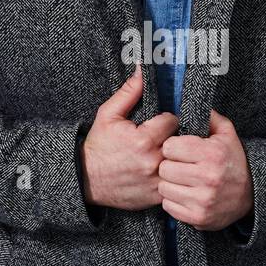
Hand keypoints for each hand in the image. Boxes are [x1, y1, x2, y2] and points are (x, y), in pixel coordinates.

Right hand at [80, 65, 178, 210]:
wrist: (85, 180)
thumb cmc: (98, 146)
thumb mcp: (108, 114)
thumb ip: (130, 91)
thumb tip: (143, 69)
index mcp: (143, 140)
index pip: (173, 121)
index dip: (167, 119)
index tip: (159, 122)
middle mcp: (153, 161)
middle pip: (180, 142)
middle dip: (173, 137)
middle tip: (162, 137)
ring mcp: (155, 181)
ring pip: (179, 163)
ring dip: (174, 157)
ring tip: (162, 152)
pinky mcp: (155, 196)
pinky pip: (173, 182)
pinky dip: (169, 175)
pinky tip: (157, 169)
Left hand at [158, 108, 253, 229]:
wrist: (253, 194)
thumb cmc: (234, 160)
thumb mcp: (227, 134)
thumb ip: (208, 117)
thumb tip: (188, 102)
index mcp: (212, 154)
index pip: (170, 147)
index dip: (172, 147)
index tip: (179, 150)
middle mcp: (208, 177)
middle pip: (164, 168)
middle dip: (169, 165)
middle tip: (179, 166)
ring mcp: (203, 200)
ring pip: (164, 188)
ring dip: (169, 184)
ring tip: (181, 180)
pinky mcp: (198, 217)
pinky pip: (168, 206)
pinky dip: (173, 200)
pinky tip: (184, 194)